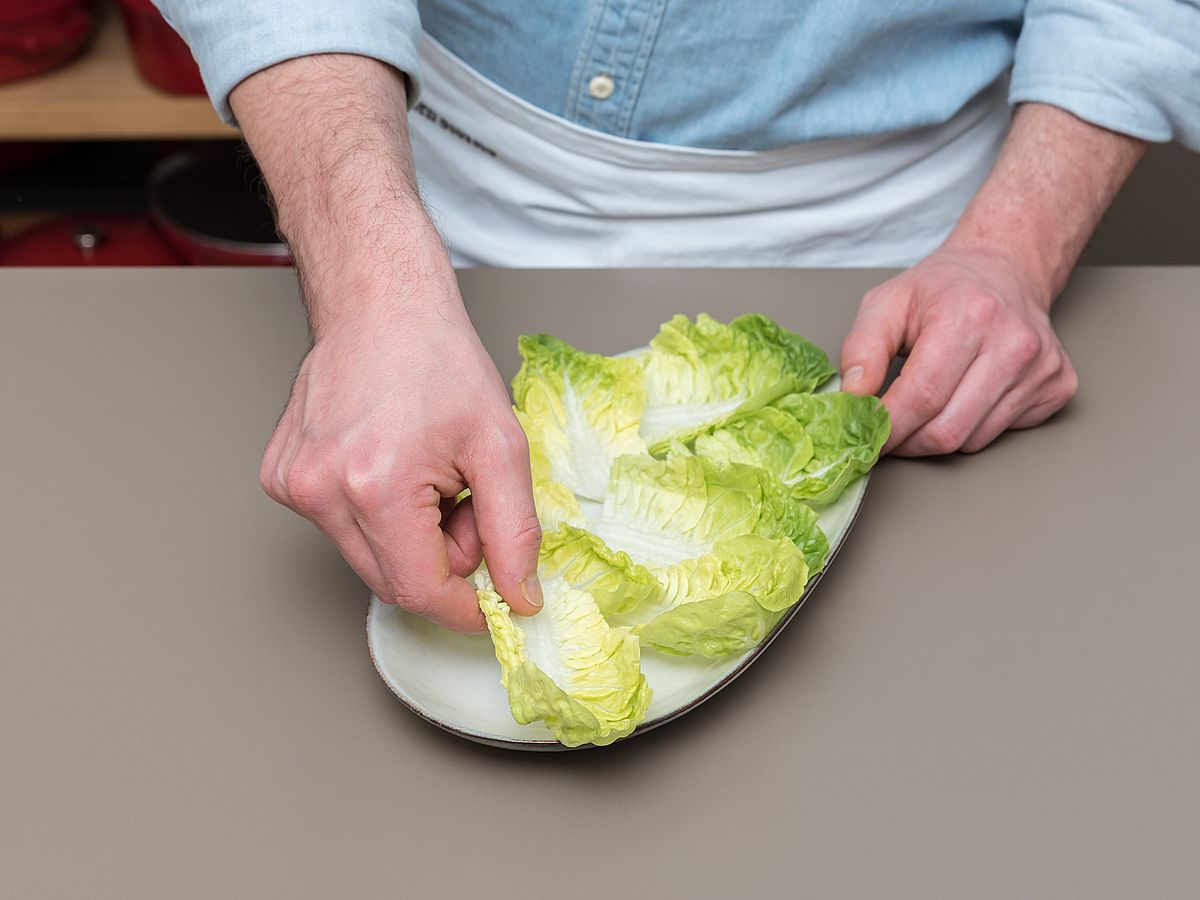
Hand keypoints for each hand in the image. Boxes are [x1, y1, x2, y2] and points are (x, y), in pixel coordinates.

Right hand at [259, 278, 542, 631]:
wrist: (380, 306)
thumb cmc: (438, 362)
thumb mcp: (501, 446)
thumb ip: (515, 532)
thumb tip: (519, 599)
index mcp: (375, 485)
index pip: (420, 592)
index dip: (466, 608)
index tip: (496, 601)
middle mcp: (321, 491)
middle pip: (392, 583)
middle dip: (442, 563)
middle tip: (465, 504)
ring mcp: (293, 486)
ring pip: (368, 560)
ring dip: (410, 540)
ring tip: (429, 479)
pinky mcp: (281, 480)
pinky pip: (342, 530)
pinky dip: (378, 516)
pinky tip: (392, 467)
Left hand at [839, 248, 1077, 455]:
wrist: (1005, 270)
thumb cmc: (944, 289)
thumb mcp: (887, 302)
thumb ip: (861, 349)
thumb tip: (852, 398)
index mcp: (970, 316)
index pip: (922, 396)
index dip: (887, 425)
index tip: (865, 432)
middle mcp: (1014, 344)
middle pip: (947, 429)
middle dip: (906, 441)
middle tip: (886, 432)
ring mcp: (1042, 369)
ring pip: (971, 441)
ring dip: (934, 437)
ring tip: (922, 408)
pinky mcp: (1056, 389)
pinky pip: (998, 436)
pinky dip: (968, 429)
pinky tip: (962, 398)